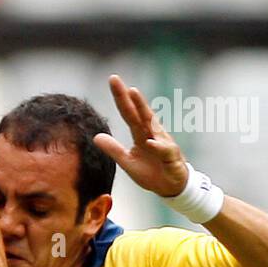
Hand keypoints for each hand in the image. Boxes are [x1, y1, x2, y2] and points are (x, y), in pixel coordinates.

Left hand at [93, 74, 188, 198]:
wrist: (171, 187)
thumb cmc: (151, 172)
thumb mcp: (128, 162)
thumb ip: (114, 150)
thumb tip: (96, 137)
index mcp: (140, 133)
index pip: (128, 112)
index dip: (120, 98)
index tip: (112, 79)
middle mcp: (151, 132)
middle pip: (138, 111)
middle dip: (128, 95)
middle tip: (115, 79)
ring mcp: (162, 142)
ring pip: (152, 123)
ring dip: (143, 108)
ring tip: (134, 93)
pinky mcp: (171, 156)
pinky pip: (163, 150)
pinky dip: (156, 146)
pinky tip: (149, 142)